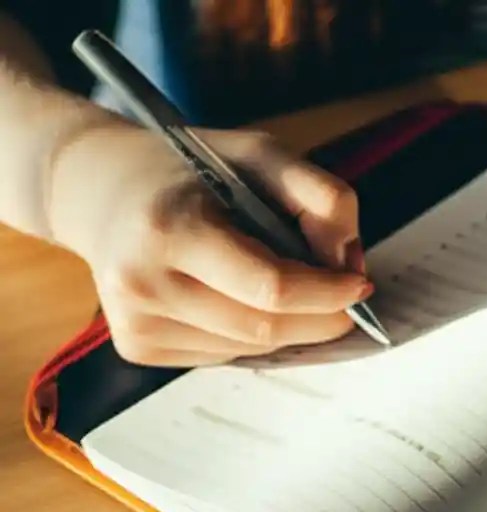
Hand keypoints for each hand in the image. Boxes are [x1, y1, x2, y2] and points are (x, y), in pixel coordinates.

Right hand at [46, 121, 369, 365]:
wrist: (100, 189)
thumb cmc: (190, 170)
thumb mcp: (260, 155)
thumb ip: (320, 197)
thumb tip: (349, 264)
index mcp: (168, 228)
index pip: (269, 287)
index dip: (327, 293)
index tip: (360, 285)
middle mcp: (141, 283)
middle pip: (265, 326)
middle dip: (321, 317)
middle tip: (348, 297)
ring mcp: (134, 322)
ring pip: (250, 347)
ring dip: (290, 325)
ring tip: (290, 285)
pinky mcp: (137, 346)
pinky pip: (225, 354)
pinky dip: (253, 332)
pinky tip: (240, 296)